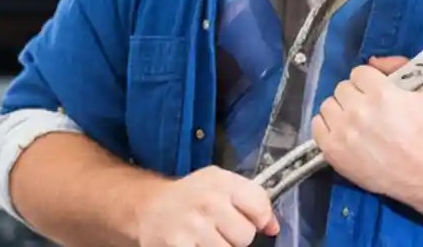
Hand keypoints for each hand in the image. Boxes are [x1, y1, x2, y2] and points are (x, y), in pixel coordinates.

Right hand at [134, 165, 279, 246]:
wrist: (149, 207)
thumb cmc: (190, 197)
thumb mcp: (220, 186)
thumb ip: (251, 201)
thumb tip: (273, 227)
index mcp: (221, 182)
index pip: (259, 205)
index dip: (260, 218)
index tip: (251, 220)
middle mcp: (207, 202)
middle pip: (246, 235)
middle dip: (236, 237)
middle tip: (220, 230)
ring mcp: (193, 227)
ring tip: (207, 239)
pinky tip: (195, 244)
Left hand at [311, 56, 422, 197]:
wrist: (421, 172)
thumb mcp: (421, 93)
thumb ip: (398, 68)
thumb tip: (373, 61)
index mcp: (380, 92)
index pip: (358, 73)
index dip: (368, 82)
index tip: (374, 92)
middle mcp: (358, 109)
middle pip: (342, 88)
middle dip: (354, 96)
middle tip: (366, 109)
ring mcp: (343, 130)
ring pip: (328, 105)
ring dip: (340, 110)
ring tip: (354, 122)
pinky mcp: (332, 149)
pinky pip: (317, 125)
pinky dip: (327, 126)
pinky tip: (342, 132)